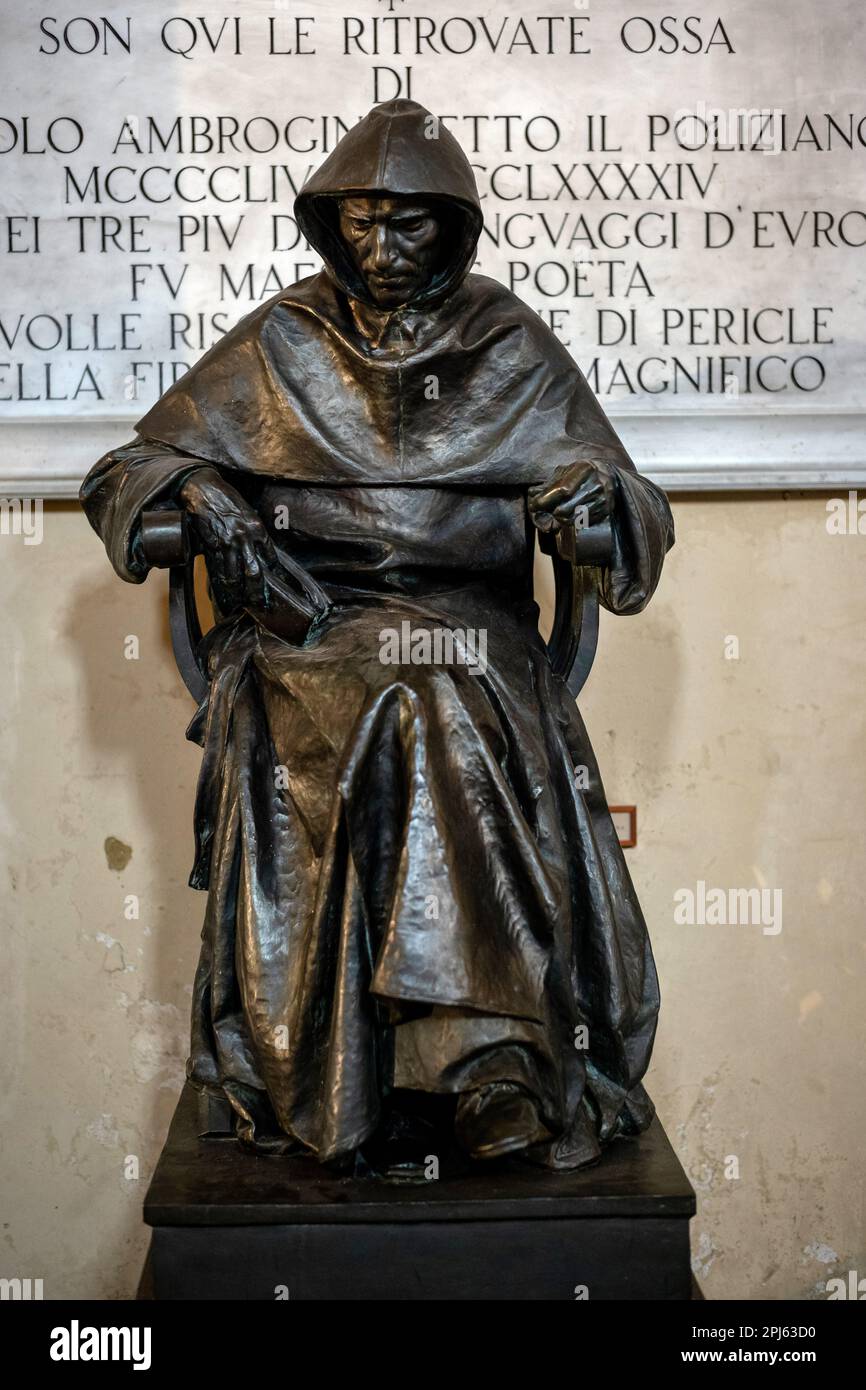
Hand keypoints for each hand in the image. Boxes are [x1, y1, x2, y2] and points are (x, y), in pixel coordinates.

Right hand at [179, 467, 276, 611]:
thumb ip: (254, 534)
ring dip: (238, 595)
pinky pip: (218, 570)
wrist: (204, 488)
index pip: (271, 559)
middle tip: (261, 607)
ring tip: (240, 607)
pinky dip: (221, 586)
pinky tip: (224, 596)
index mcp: (258, 529)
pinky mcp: (211, 545)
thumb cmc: (227, 501)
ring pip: (235, 576)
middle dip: (258, 593)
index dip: (276, 577)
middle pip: (255, 573)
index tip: (280, 589)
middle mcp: (245, 536)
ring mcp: (227, 542)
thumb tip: (261, 556)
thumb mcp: (248, 514)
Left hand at [528, 460, 616, 534]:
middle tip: (549, 510)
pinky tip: (571, 515)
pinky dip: (573, 522)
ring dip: (561, 519)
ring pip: (573, 519)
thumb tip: (532, 494)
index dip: (545, 500)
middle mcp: (595, 484)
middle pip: (565, 508)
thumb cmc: (582, 473)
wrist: (610, 475)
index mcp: (585, 469)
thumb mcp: (567, 470)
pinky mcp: (606, 510)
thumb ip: (550, 482)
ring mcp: (602, 498)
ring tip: (559, 514)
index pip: (562, 490)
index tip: (534, 505)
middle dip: (552, 512)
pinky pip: (583, 523)